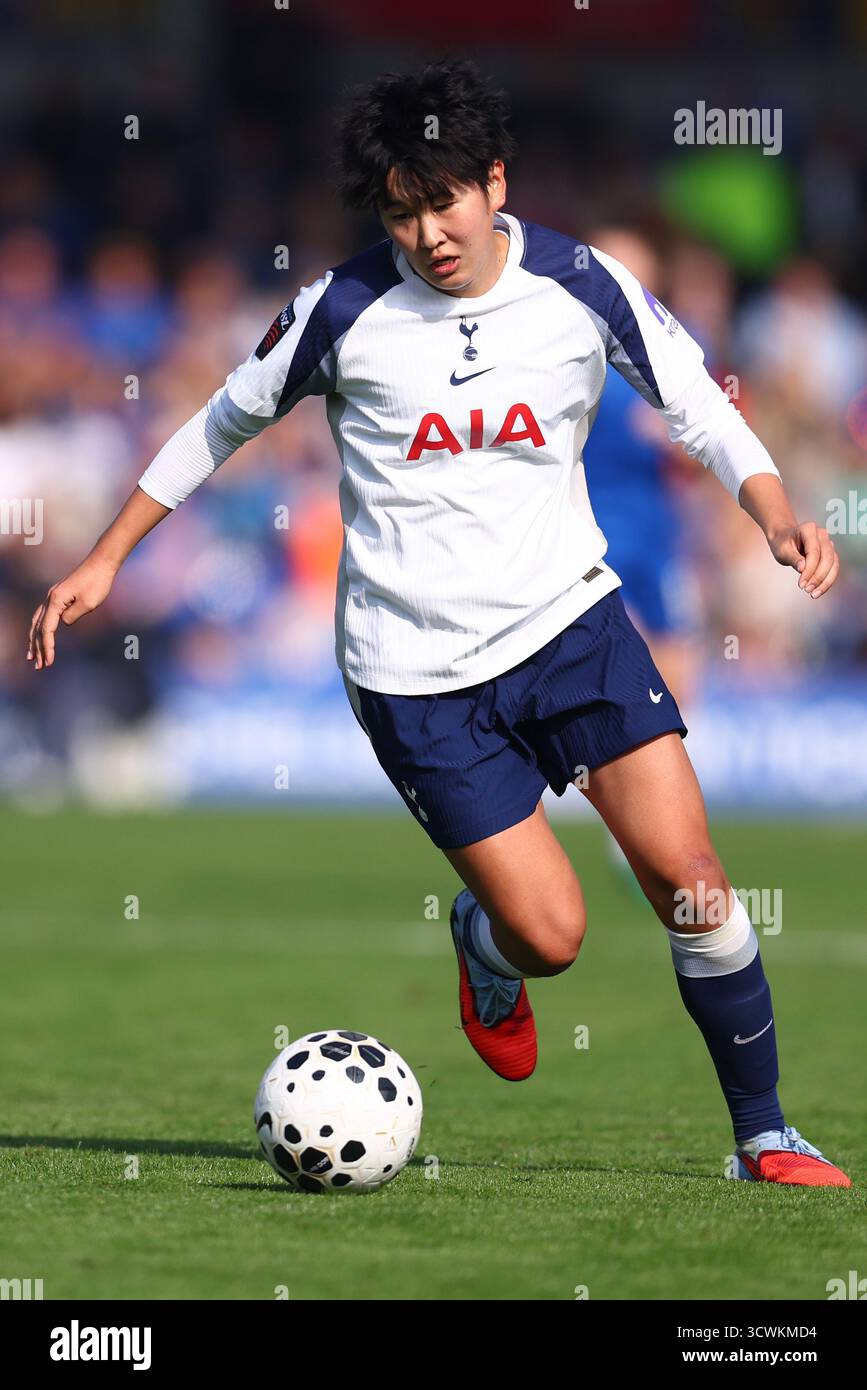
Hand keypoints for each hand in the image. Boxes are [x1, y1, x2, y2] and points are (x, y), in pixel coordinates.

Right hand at [27, 555, 117, 669]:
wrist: (101, 563)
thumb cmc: (97, 583)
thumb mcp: (88, 604)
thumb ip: (72, 616)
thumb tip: (63, 623)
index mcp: (56, 600)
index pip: (47, 629)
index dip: (47, 647)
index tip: (49, 662)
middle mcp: (50, 598)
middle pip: (38, 627)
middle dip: (37, 647)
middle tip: (38, 666)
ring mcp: (53, 596)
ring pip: (38, 621)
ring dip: (35, 639)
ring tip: (32, 655)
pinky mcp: (58, 595)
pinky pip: (44, 615)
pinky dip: (40, 628)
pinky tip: (40, 636)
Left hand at [767, 520, 838, 598]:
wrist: (784, 538)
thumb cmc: (782, 543)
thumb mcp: (782, 551)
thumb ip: (793, 558)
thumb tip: (803, 569)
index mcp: (809, 529)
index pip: (814, 551)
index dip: (810, 569)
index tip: (801, 584)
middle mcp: (822, 534)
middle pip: (827, 558)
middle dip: (818, 577)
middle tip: (807, 590)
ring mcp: (828, 543)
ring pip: (834, 564)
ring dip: (826, 581)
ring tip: (814, 594)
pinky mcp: (830, 554)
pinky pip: (833, 568)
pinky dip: (827, 580)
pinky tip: (818, 590)